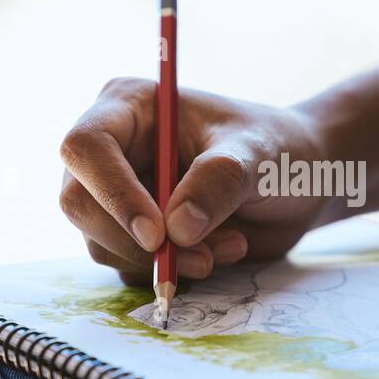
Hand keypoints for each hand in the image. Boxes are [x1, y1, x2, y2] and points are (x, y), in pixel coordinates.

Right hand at [59, 77, 330, 283]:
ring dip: (164, 261)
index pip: (86, 147)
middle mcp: (113, 150)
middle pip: (79, 203)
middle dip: (136, 242)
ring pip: (102, 244)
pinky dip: (173, 272)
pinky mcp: (133, 234)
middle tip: (201, 259)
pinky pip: (128, 267)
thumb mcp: (260, 157)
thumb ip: (220, 182)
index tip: (158, 234)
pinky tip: (219, 252)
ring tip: (229, 245)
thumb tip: (176, 230)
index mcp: (130, 107)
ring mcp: (118, 195)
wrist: (299, 187)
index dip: (113, 193)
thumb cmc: (280, 152)